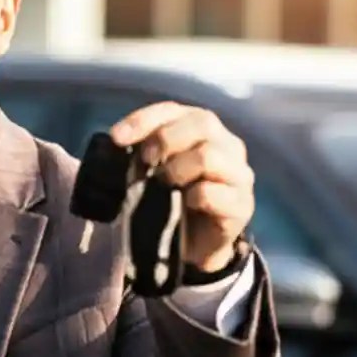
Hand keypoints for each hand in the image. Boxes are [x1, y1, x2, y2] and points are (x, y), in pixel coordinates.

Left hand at [109, 102, 253, 271]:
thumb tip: (115, 146)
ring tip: (164, 185)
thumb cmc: (174, 199)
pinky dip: (193, 197)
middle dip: (165, 140)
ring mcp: (238, 174)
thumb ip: (143, 153)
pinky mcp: (241, 205)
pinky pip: (214, 193)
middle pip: (201, 123)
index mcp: (202, 130)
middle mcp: (227, 145)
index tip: (116, 138)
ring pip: (208, 156)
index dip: (143, 120)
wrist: (197, 245)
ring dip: (177, 169)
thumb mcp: (155, 172)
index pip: (173, 111)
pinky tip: (185, 204)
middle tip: (145, 162)